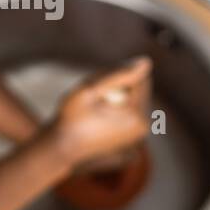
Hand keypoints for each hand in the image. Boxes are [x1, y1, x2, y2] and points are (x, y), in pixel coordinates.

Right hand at [46, 56, 152, 170]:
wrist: (62, 147)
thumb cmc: (71, 117)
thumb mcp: (89, 89)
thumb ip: (119, 74)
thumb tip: (146, 61)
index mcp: (136, 115)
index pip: (139, 79)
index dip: (117, 75)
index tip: (96, 87)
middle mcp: (143, 126)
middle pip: (140, 90)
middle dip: (120, 86)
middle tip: (93, 97)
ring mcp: (139, 134)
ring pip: (135, 99)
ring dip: (117, 95)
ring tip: (94, 108)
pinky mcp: (133, 136)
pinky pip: (130, 110)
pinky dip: (117, 107)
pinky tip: (99, 117)